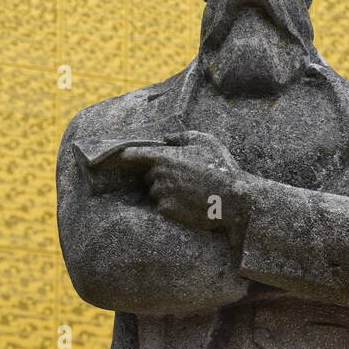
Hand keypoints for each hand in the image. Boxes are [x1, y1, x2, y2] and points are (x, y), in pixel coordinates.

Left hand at [120, 130, 252, 233]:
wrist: (232, 199)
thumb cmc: (221, 168)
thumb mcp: (206, 142)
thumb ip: (182, 137)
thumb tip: (166, 138)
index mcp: (166, 156)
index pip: (135, 155)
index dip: (125, 156)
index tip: (116, 158)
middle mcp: (159, 175)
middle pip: (149, 177)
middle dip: (160, 178)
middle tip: (183, 180)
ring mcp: (162, 194)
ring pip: (156, 194)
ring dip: (167, 193)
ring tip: (190, 193)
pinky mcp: (167, 211)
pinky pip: (162, 208)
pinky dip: (172, 207)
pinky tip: (189, 205)